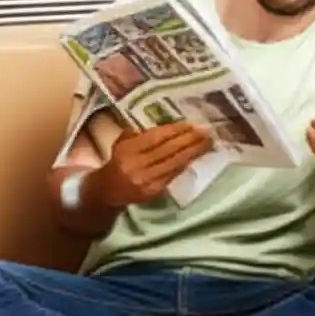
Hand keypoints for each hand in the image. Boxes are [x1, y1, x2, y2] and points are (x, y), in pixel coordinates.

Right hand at [88, 121, 212, 207]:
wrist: (106, 191)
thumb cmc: (118, 161)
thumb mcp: (122, 142)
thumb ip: (141, 133)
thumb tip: (169, 125)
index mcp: (127, 149)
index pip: (156, 137)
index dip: (175, 130)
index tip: (191, 124)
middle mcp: (136, 165)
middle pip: (168, 150)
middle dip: (190, 140)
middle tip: (206, 132)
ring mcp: (146, 180)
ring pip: (174, 163)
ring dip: (194, 152)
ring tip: (208, 143)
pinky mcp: (154, 191)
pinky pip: (173, 174)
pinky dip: (186, 163)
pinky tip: (196, 156)